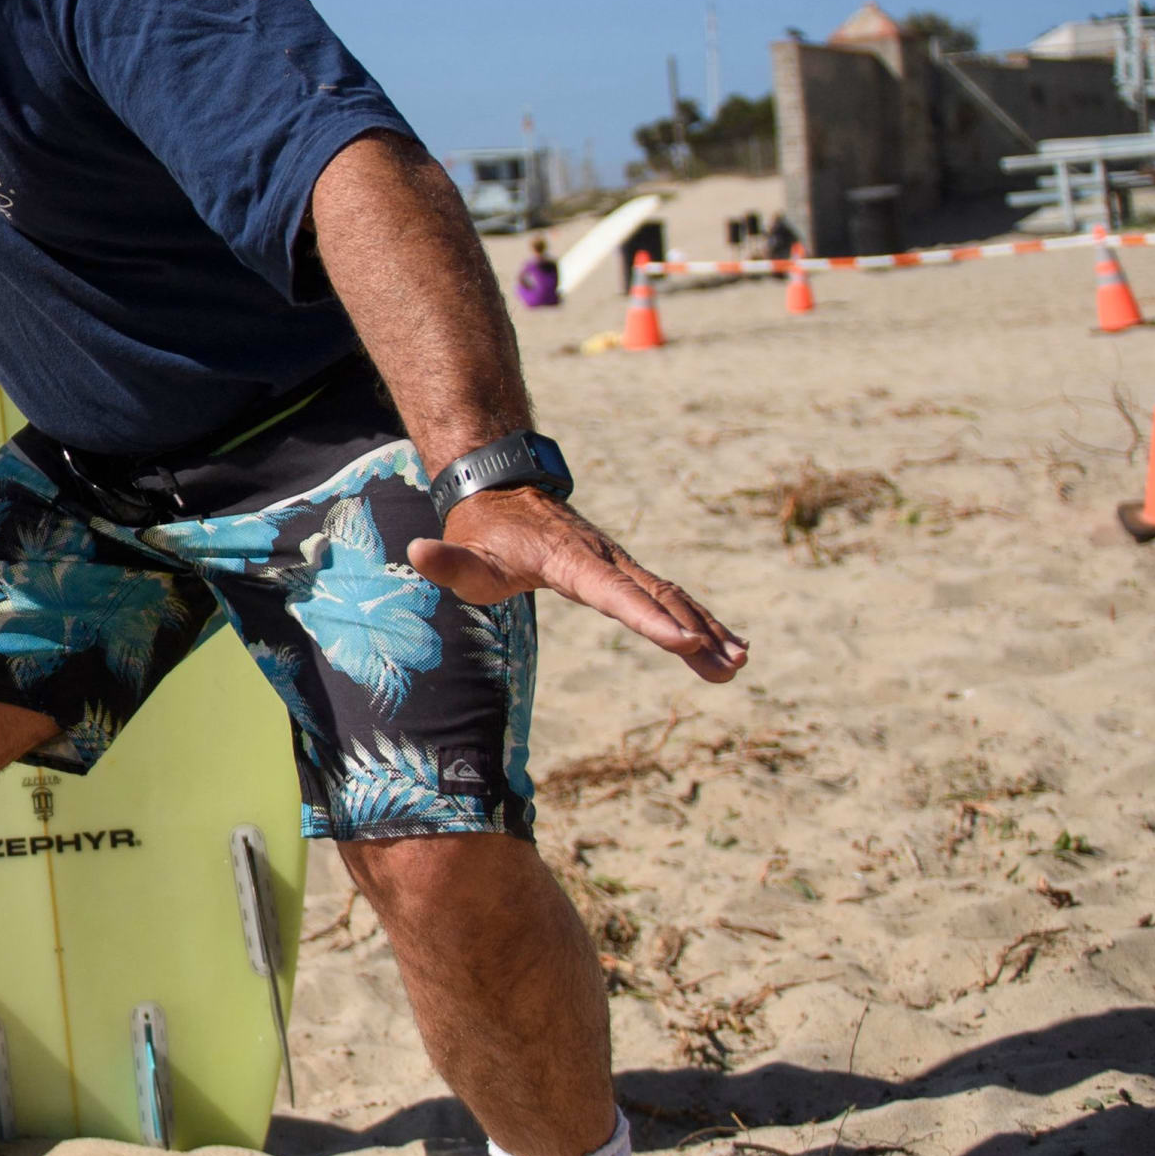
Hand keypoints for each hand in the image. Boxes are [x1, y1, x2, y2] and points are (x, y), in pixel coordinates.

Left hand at [406, 488, 747, 681]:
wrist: (501, 491)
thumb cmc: (482, 534)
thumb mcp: (461, 551)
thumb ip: (446, 561)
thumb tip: (415, 551)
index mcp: (570, 561)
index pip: (613, 594)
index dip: (647, 619)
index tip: (682, 642)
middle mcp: (605, 559)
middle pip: (656, 597)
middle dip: (694, 630)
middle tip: (728, 664)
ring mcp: (619, 562)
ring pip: (671, 595)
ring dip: (707, 627)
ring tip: (739, 663)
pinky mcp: (624, 570)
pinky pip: (669, 594)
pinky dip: (701, 617)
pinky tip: (729, 643)